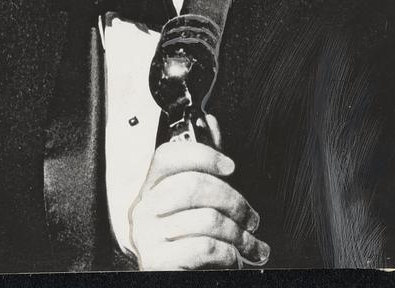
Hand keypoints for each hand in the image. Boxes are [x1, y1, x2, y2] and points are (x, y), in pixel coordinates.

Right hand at [129, 137, 269, 270]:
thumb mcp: (198, 200)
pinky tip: (231, 257)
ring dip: (238, 233)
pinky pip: (204, 246)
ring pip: (206, 218)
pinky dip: (228, 253)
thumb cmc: (189, 240)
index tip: (230, 166)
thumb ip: (204, 163)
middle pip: (193, 186)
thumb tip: (211, 123)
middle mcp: (144, 209)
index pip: (168, 156)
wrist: (176, 279)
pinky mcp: (156, 262)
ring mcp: (147, 236)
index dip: (203, 154)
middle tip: (251, 216)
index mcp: (153, 188)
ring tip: (248, 242)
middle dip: (234, 201)